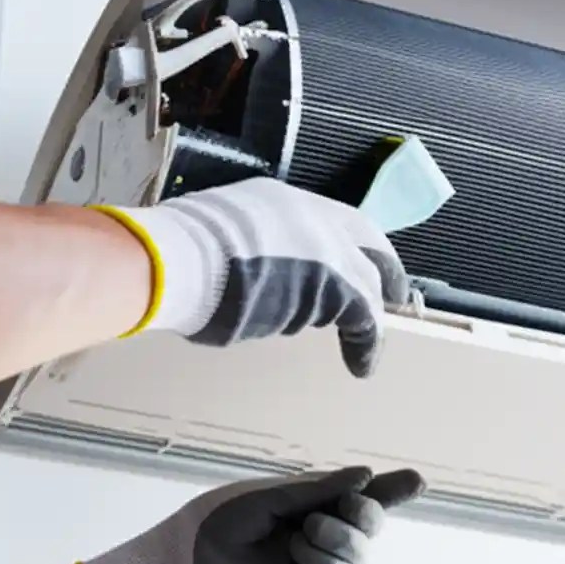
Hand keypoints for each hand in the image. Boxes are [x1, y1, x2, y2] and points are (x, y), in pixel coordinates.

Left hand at [75, 467, 424, 563]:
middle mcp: (323, 539)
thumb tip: (366, 475)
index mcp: (314, 508)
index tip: (417, 481)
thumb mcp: (270, 497)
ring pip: (363, 553)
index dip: (392, 489)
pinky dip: (330, 562)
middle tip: (347, 502)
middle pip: (374, 524)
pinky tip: (301, 551)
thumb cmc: (216, 527)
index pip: (363, 499)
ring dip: (342, 536)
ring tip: (305, 532)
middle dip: (368, 510)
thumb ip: (318, 489)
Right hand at [92, 177, 407, 376]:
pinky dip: (366, 343)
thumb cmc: (174, 255)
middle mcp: (311, 217)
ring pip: (357, 286)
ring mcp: (327, 248)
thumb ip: (244, 246)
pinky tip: (363, 363)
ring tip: (349, 339)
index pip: (333, 220)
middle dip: (379, 273)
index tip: (362, 263)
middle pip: (363, 246)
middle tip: (390, 296)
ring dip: (349, 315)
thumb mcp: (213, 233)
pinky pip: (365, 319)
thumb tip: (248, 270)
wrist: (175, 262)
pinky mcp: (337, 285)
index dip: (352, 245)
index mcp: (279, 200)